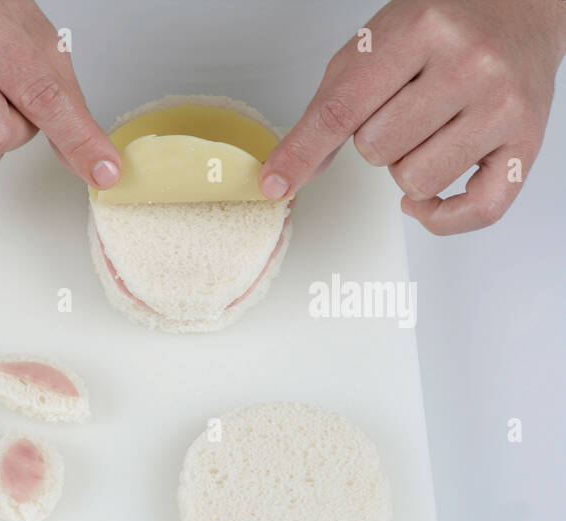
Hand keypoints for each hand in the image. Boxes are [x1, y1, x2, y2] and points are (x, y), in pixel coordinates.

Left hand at [260, 0, 565, 233]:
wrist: (520, 5)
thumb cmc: (443, 25)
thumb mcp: (373, 47)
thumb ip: (330, 109)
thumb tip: (287, 175)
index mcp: (420, 31)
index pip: (342, 110)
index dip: (301, 152)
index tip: (275, 184)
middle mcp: (469, 64)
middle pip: (377, 150)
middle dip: (374, 142)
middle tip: (399, 112)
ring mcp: (503, 104)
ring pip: (416, 181)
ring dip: (406, 169)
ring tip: (425, 133)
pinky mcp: (527, 142)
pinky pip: (478, 210)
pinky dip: (442, 217)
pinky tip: (427, 197)